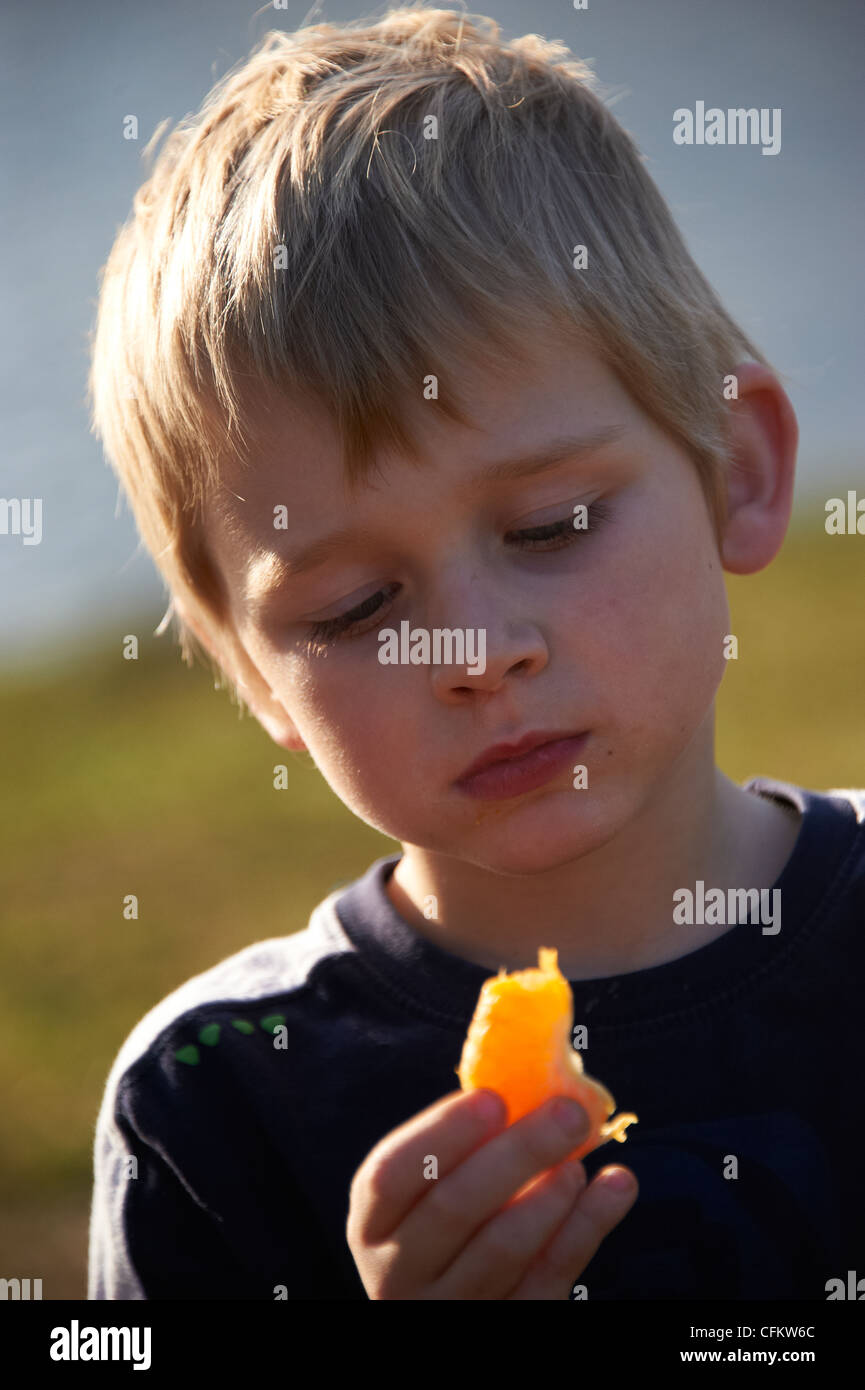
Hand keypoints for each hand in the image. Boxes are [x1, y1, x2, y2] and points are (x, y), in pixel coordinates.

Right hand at [346, 1087, 637, 1298]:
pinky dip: (589, 1227)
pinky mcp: (504, 1327)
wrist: (448, 1308)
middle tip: (569, 1112)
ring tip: (580, 1157)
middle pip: (454, 1208)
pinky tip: (617, 1184)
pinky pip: (549, 1278)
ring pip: (503, 1249)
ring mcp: (450, 1308)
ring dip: (550, 1195)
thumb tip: (530, 1079)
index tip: (494, 1096)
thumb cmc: (444, 1224)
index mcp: (373, 1223)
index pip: (392, 1175)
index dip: (442, 1133)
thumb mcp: (426, 1192)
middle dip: (518, 1153)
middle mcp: (398, 1272)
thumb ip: (460, 1148)